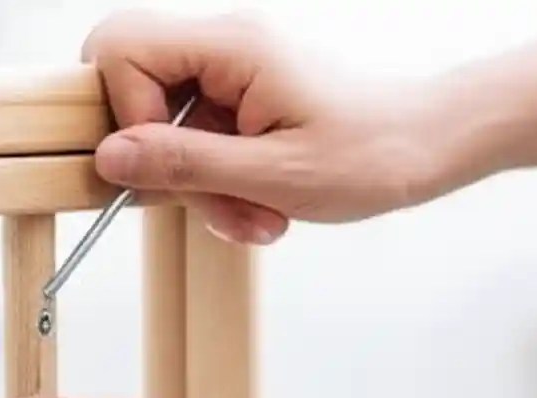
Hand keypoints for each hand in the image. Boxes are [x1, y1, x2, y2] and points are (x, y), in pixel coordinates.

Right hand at [83, 11, 451, 243]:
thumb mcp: (272, 175)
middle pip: (129, 81)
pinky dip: (211, 180)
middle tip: (200, 194)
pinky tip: (253, 204)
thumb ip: (183, 164)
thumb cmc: (371, 155)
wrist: (427, 147)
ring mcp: (227, 70)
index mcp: (232, 45)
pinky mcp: (233, 97)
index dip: (125, 114)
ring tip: (247, 214)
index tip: (165, 165)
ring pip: (158, 120)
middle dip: (152, 153)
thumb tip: (109, 157)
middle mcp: (224, 45)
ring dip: (192, 181)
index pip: (122, 48)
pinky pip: (189, 136)